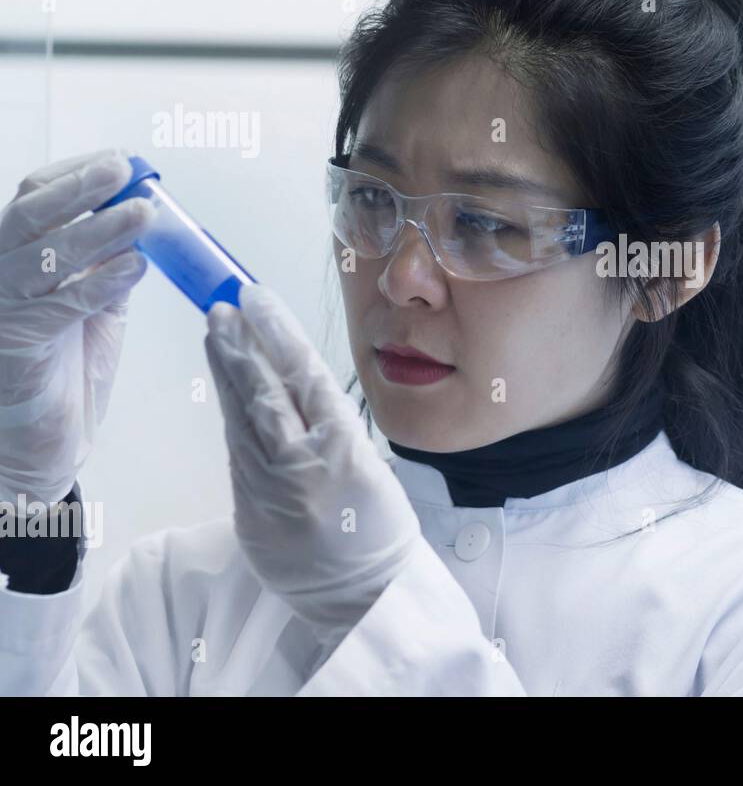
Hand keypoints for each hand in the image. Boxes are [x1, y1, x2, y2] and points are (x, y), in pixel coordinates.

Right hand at [0, 150, 155, 503]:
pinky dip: (100, 282)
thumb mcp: (91, 307)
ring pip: (43, 254)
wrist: (34, 450)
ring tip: (143, 215)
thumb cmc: (60, 376)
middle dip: (81, 188)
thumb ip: (106, 267)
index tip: (122, 163)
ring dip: (98, 230)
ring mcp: (1, 309)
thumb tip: (140, 225)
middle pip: (29, 214)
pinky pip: (58, 305)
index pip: (35, 197)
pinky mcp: (14, 344)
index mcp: (18, 260)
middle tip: (126, 172)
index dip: (77, 174)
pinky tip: (134, 267)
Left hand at [203, 283, 422, 647]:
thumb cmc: (378, 526)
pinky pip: (237, 455)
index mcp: (344, 448)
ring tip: (215, 334)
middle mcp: (303, 466)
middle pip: (261, 392)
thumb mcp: (369, 462)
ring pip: (240, 419)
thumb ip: (328, 423)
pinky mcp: (248, 514)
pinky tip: (226, 391)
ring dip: (226, 373)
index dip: (277, 332)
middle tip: (222, 307)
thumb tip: (288, 378)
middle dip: (239, 345)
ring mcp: (270, 492)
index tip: (257, 297)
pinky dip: (232, 418)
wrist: (366, 595)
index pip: (303, 374)